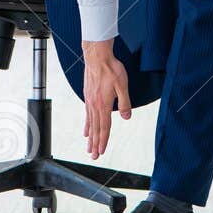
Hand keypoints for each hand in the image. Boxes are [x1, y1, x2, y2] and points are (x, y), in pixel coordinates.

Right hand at [82, 39, 130, 159]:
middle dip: (95, 144)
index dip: (104, 140)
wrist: (97, 56)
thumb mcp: (123, 85)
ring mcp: (90, 101)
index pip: (104, 127)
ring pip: (90, 124)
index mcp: (104, 104)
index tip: (102, 151)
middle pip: (96, 129)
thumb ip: (125, 102)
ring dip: (90, 138)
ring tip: (89, 148)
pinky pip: (87, 115)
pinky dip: (86, 125)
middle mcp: (94, 105)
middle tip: (93, 157)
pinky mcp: (88, 97)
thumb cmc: (111, 69)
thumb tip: (127, 117)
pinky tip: (85, 131)